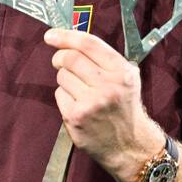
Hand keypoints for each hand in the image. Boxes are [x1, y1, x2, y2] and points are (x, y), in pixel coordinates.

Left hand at [44, 28, 164, 181]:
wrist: (130, 145)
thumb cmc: (123, 107)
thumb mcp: (126, 79)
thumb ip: (102, 59)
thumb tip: (69, 40)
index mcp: (122, 72)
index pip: (89, 44)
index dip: (65, 36)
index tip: (50, 35)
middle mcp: (109, 86)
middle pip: (70, 58)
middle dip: (59, 57)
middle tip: (59, 61)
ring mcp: (91, 103)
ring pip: (62, 76)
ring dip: (65, 79)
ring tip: (79, 90)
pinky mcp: (76, 117)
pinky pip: (59, 94)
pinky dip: (64, 96)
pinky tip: (77, 105)